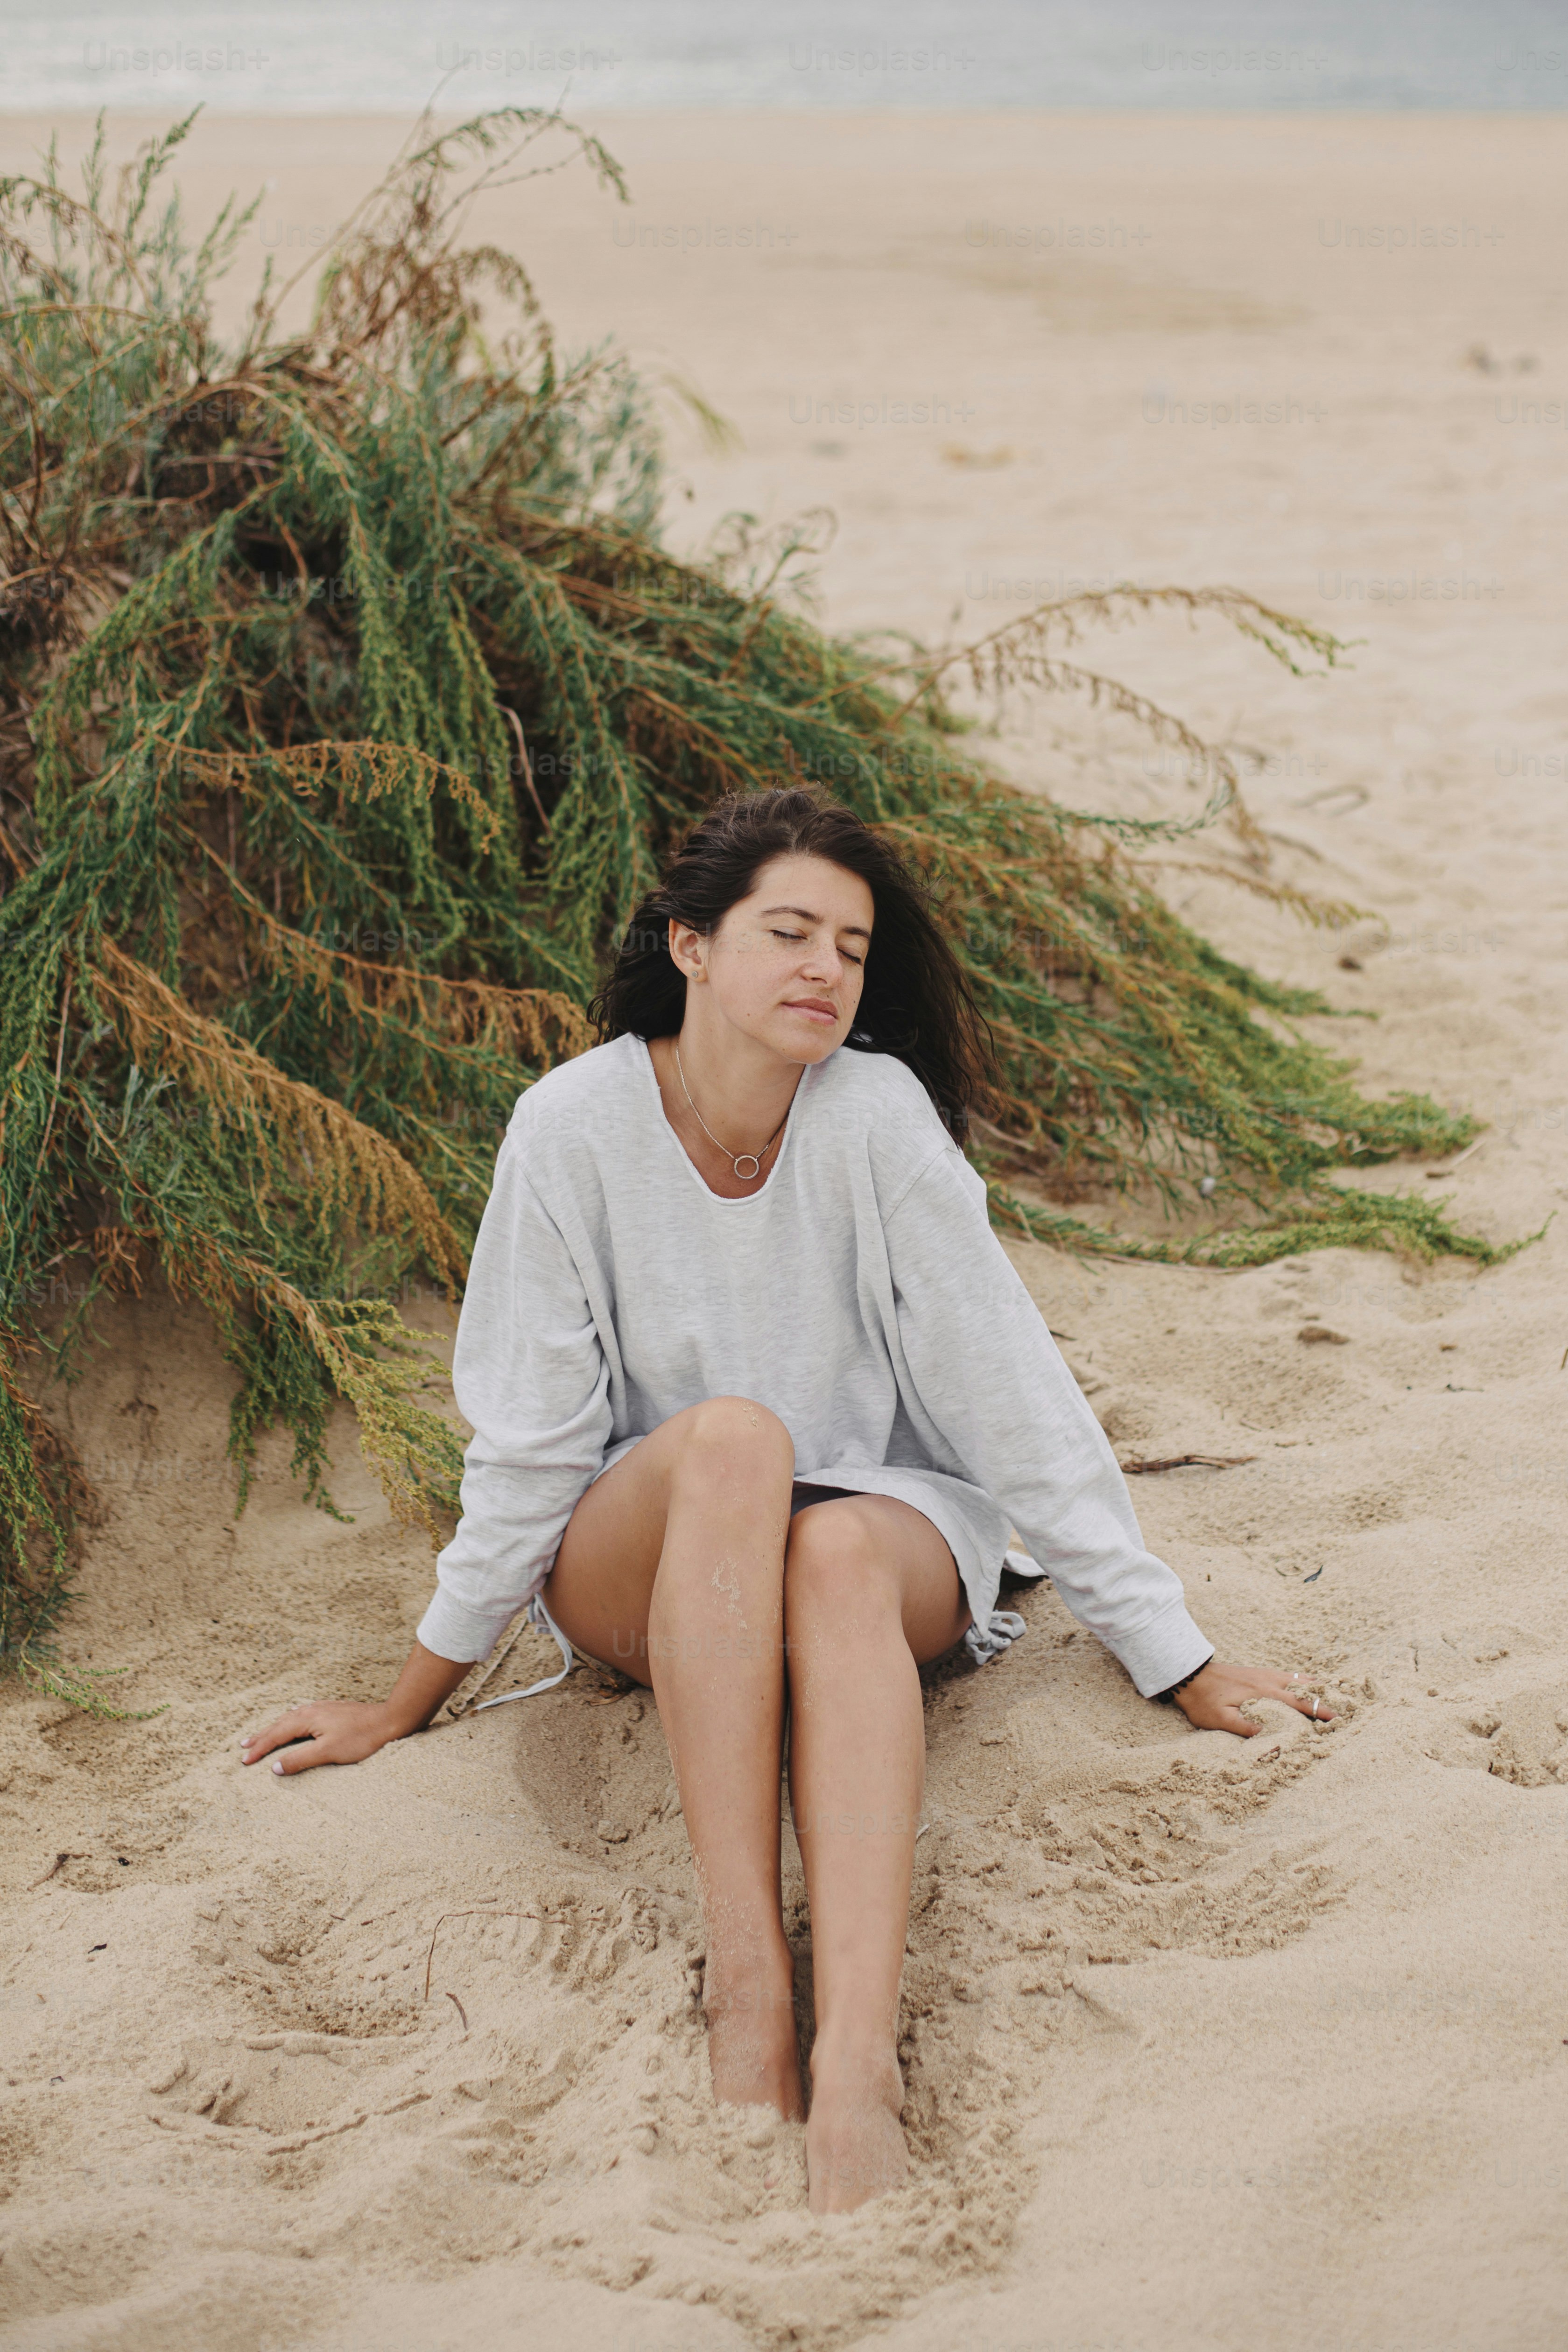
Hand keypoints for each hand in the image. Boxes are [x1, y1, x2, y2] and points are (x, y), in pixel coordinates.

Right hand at [240, 1701, 403, 1775]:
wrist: (389, 1720)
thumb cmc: (360, 1738)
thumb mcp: (328, 1752)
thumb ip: (300, 1759)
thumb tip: (275, 1767)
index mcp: (307, 1719)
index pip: (276, 1735)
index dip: (259, 1748)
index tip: (244, 1761)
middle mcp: (311, 1710)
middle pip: (279, 1724)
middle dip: (261, 1737)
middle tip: (243, 1747)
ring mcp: (322, 1709)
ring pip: (290, 1718)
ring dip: (274, 1729)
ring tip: (261, 1736)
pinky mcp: (332, 1711)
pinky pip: (302, 1716)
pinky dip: (290, 1723)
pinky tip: (293, 1723)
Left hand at [1173, 1661, 1333, 1737]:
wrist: (1189, 1674)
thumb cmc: (1204, 1700)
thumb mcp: (1220, 1719)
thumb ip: (1245, 1726)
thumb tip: (1272, 1737)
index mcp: (1264, 1694)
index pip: (1299, 1704)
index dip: (1319, 1712)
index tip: (1339, 1719)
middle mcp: (1269, 1681)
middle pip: (1305, 1689)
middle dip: (1326, 1698)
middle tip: (1348, 1705)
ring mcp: (1265, 1674)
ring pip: (1298, 1679)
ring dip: (1317, 1687)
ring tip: (1337, 1692)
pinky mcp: (1258, 1673)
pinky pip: (1288, 1675)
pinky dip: (1303, 1680)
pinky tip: (1308, 1683)